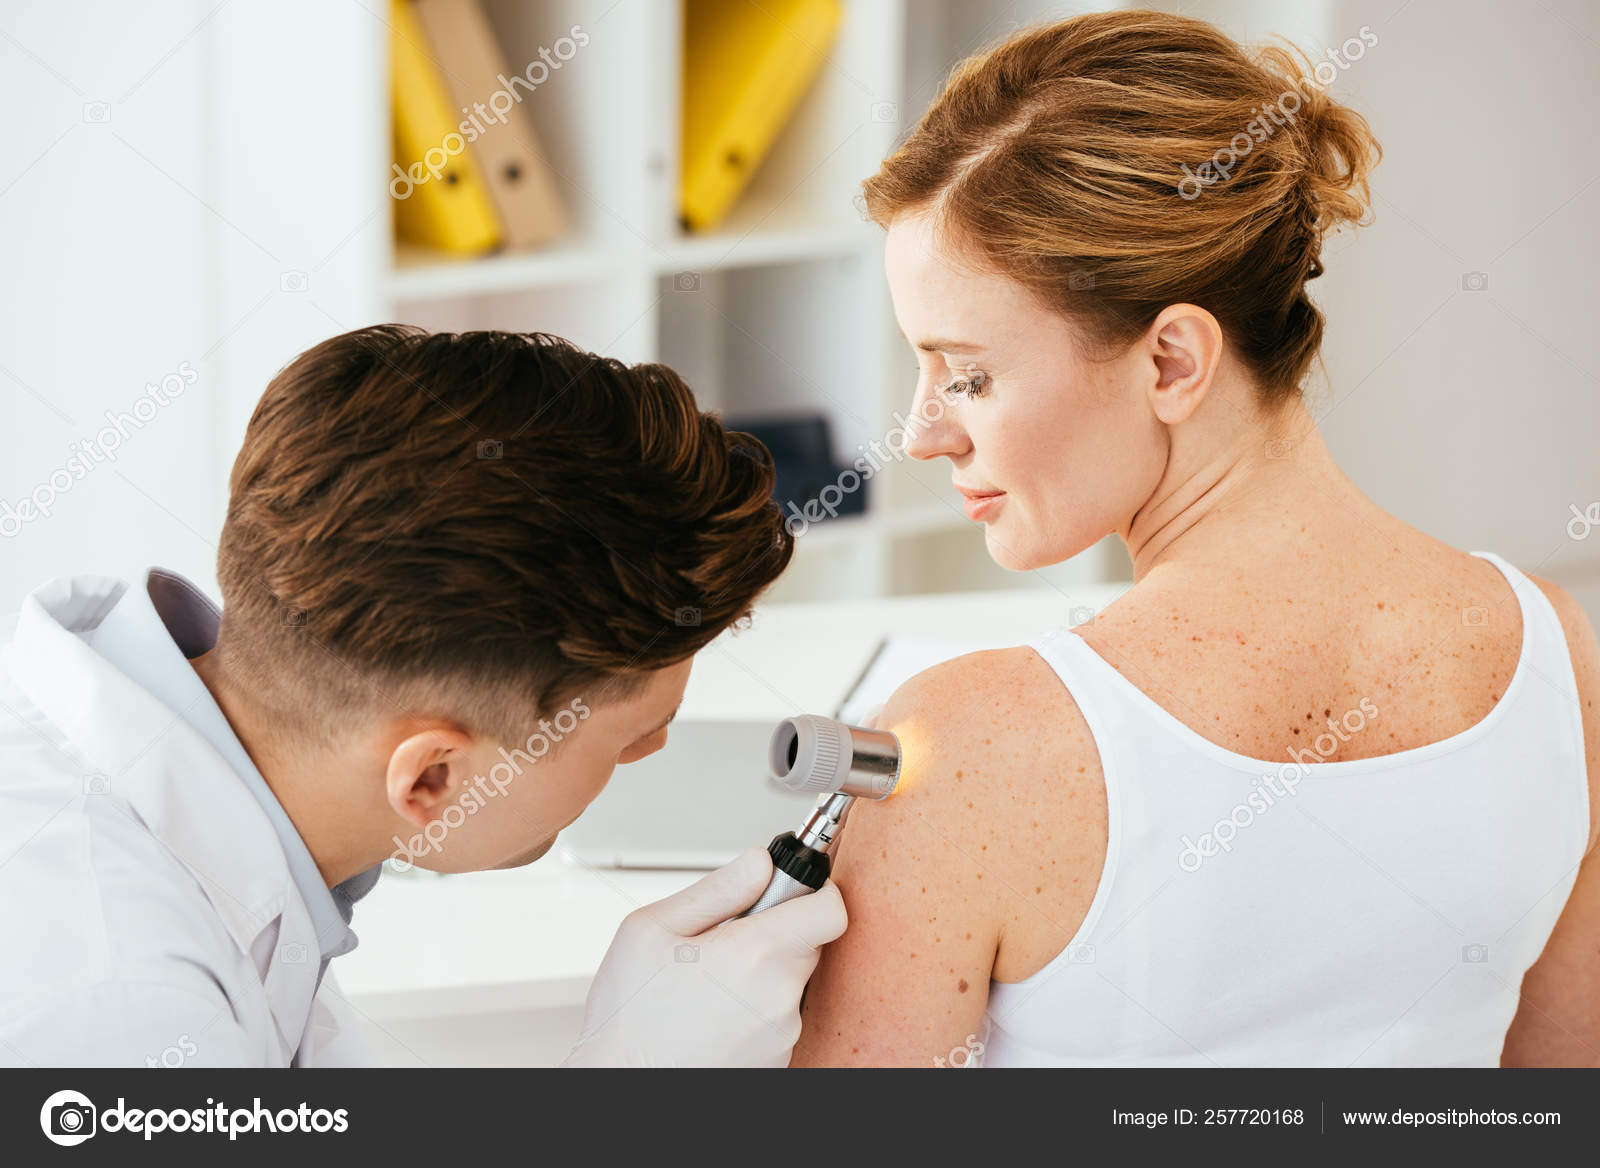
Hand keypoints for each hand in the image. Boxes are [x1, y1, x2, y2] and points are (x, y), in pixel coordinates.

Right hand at [563, 846, 846, 1066]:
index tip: (788, 891)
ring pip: (791, 980)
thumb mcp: (651, 931)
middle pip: (809, 942)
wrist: (624, 1084)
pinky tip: (714, 1015)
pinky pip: (779, 1016)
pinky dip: (756, 1009)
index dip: (813, 892)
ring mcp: (782, 1034)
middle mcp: (781, 997)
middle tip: (724, 942)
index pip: (830, 909)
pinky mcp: (778, 1059)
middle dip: (775, 932)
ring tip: (710, 987)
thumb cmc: (629, 1017)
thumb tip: (762, 861)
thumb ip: (717, 889)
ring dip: (763, 974)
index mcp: (755, 954)